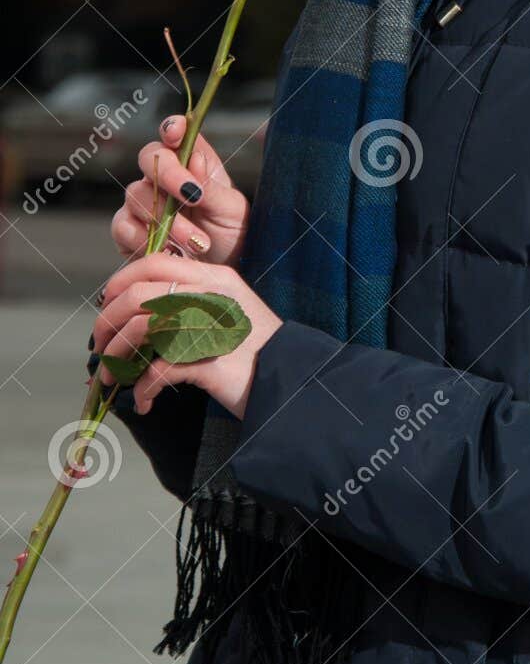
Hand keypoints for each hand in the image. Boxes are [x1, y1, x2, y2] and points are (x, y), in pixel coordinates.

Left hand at [92, 253, 283, 420]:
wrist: (296, 383)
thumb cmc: (257, 352)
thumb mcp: (227, 312)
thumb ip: (192, 301)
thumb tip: (138, 313)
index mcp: (215, 277)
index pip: (154, 262)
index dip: (119, 281)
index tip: (106, 306)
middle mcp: (211, 295)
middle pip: (138, 294)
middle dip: (107, 322)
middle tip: (100, 346)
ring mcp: (211, 327)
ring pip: (142, 329)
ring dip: (117, 358)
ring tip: (113, 378)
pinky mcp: (210, 362)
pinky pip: (159, 371)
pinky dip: (143, 389)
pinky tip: (145, 401)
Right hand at [111, 115, 250, 266]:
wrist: (216, 276)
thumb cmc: (230, 237)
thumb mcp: (231, 211)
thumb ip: (211, 188)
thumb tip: (194, 160)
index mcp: (193, 163)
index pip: (175, 133)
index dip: (172, 128)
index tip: (176, 134)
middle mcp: (163, 178)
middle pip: (149, 158)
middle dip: (169, 175)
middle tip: (193, 197)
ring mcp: (142, 204)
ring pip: (136, 195)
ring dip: (167, 219)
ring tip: (197, 241)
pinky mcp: (128, 232)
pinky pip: (123, 226)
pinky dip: (145, 239)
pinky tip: (170, 252)